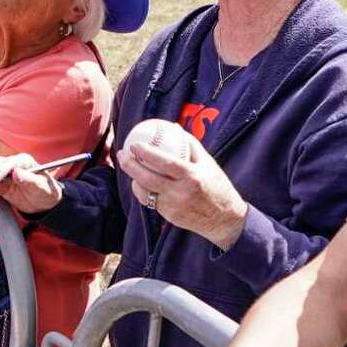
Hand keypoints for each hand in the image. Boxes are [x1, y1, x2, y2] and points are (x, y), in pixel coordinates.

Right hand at [0, 152, 63, 213]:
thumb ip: (29, 179)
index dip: (0, 170)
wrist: (44, 203)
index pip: (9, 162)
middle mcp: (13, 165)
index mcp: (24, 161)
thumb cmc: (46, 191)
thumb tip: (16, 172)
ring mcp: (5, 175)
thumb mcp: (40, 186)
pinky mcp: (1, 185)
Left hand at [124, 137, 248, 249]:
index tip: (134, 144)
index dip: (147, 153)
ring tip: (129, 167)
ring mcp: (173, 207)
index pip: (165, 162)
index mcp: (192, 177)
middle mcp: (181, 193)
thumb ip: (191, 145)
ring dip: (133, 179)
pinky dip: (143, 191)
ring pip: (145, 193)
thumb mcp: (208, 163)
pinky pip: (150, 202)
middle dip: (130, 165)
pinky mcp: (169, 217)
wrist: (224, 219)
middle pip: (148, 179)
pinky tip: (140, 183)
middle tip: (122, 154)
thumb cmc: (217, 186)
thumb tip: (173, 127)